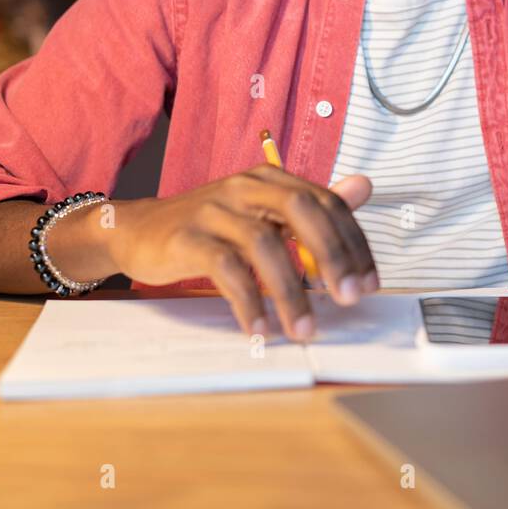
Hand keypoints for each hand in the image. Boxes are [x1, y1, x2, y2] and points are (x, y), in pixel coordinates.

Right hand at [100, 166, 374, 340]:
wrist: (140, 230)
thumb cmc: (210, 226)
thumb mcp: (264, 212)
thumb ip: (314, 206)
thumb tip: (365, 186)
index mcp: (270, 180)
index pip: (325, 201)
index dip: (352, 241)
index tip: (368, 282)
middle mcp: (245, 187)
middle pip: (301, 209)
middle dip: (332, 254)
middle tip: (349, 298)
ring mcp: (214, 210)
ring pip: (264, 244)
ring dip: (290, 291)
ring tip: (304, 329)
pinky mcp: (187, 237)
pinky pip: (224, 268)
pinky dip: (248, 300)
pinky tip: (260, 327)